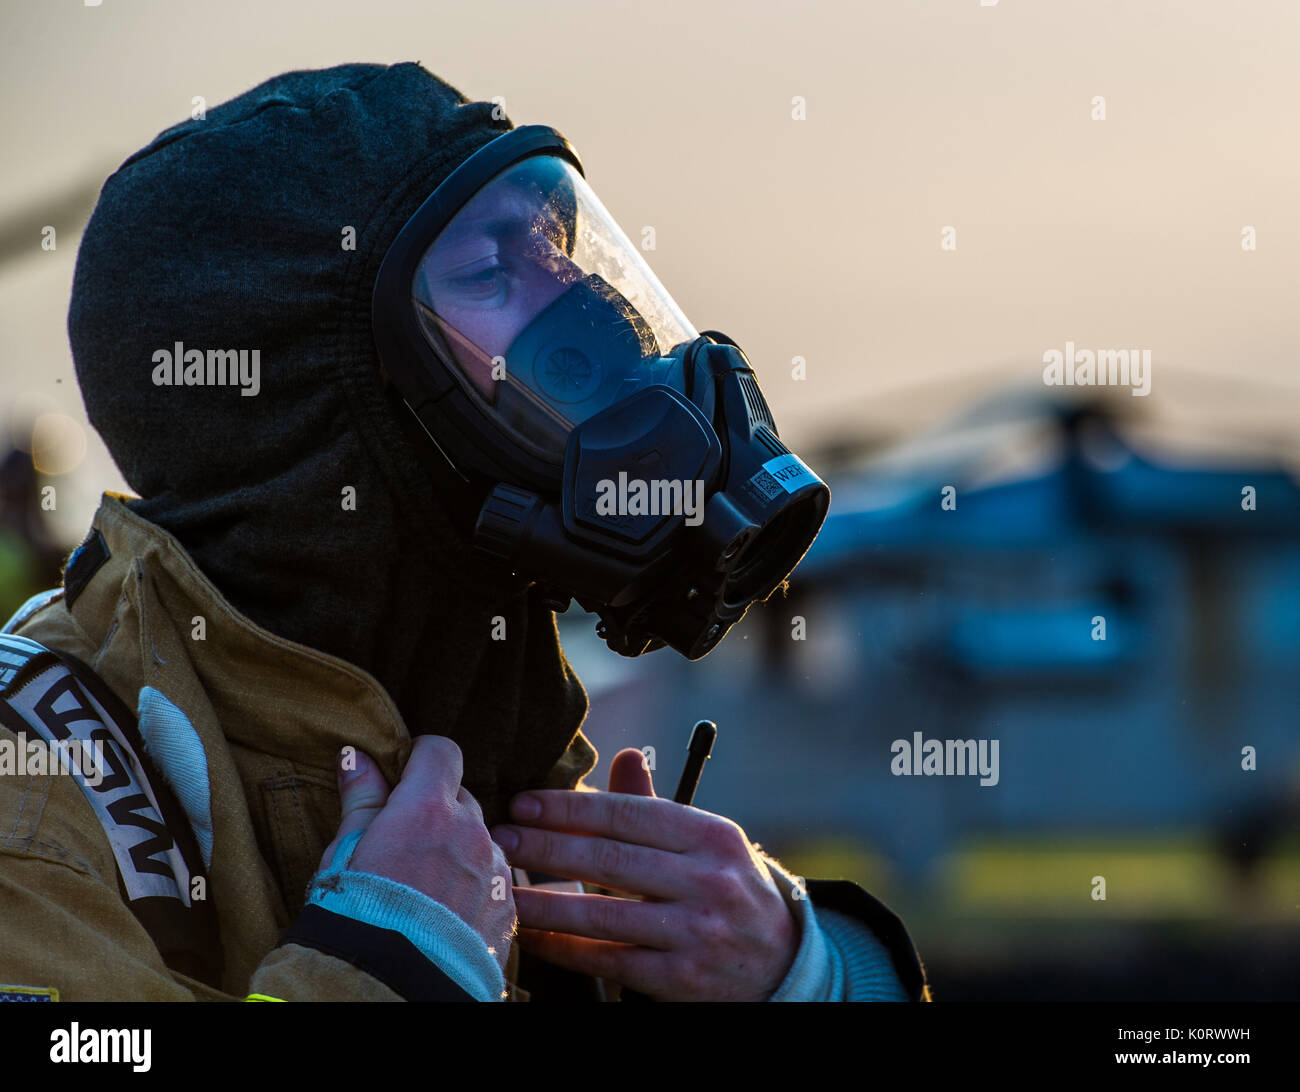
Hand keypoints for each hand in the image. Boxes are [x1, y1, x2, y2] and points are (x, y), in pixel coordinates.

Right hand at [319, 736, 515, 973]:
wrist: (391, 988)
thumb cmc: (356, 919)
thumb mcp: (344, 854)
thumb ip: (361, 799)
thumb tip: (357, 755)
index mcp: (427, 809)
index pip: (440, 752)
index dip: (422, 760)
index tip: (405, 778)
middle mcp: (470, 831)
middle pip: (460, 798)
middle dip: (436, 811)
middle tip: (405, 846)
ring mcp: (494, 869)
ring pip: (481, 840)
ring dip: (459, 850)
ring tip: (425, 887)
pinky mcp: (507, 908)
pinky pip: (496, 879)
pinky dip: (476, 885)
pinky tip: (448, 911)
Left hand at [489, 748, 797, 1000]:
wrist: (782, 964)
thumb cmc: (729, 888)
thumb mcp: (707, 842)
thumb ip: (657, 805)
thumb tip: (625, 754)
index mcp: (711, 836)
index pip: (630, 814)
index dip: (571, 807)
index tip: (525, 804)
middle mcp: (708, 881)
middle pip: (611, 860)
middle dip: (547, 848)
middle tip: (501, 838)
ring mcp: (697, 933)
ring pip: (604, 914)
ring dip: (545, 902)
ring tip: (503, 892)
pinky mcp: (681, 980)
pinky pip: (610, 960)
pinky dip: (566, 948)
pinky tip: (534, 936)